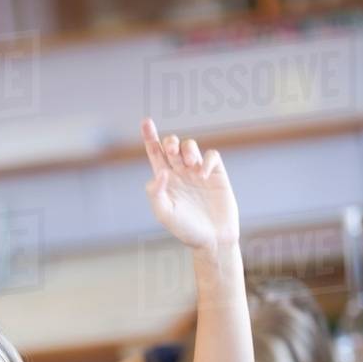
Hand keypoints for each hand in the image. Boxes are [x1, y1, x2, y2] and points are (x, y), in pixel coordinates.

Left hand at [142, 117, 238, 252]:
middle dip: (171, 143)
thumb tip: (160, 172)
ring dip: (188, 150)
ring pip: (190, 147)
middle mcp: (180, 173)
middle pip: (172, 146)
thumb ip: (156, 194)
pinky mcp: (216, 174)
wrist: (212, 239)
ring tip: (190, 165)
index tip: (146, 122)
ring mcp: (198, 172)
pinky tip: (204, 174)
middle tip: (174, 152)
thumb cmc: (186, 230)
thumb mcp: (165, 214)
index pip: (155, 154)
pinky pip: (211, 156)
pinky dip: (207, 160)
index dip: (150, 137)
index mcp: (165, 181)